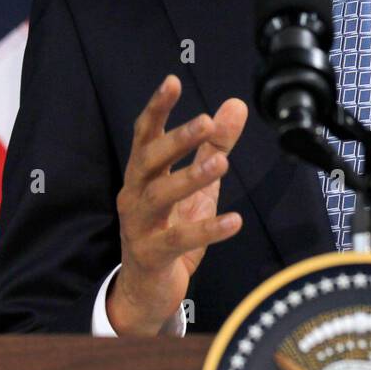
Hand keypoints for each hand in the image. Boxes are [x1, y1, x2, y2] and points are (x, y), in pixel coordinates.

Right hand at [106, 74, 245, 334]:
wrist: (147, 288)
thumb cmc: (170, 227)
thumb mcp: (196, 184)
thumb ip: (214, 145)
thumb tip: (235, 105)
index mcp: (143, 173)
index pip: (145, 133)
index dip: (157, 107)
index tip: (172, 81)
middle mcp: (135, 193)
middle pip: (149, 159)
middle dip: (176, 139)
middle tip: (205, 122)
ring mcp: (139, 225)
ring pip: (161, 196)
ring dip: (190, 178)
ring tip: (222, 163)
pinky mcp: (152, 254)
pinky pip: (179, 240)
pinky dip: (207, 230)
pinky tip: (234, 221)